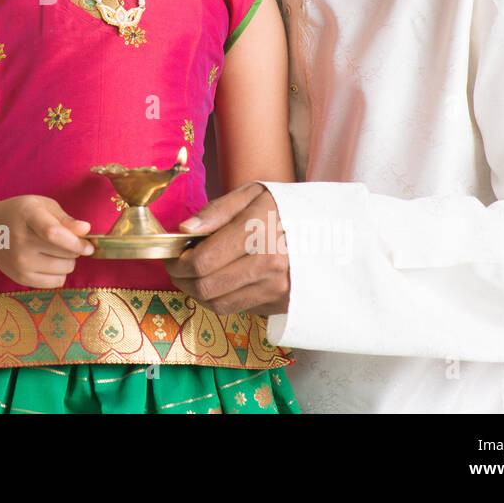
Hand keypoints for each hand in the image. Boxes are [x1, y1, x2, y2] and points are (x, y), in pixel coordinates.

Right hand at [0, 195, 92, 288]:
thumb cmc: (20, 213)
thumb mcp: (40, 205)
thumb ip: (65, 218)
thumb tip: (86, 230)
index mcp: (27, 216)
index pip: (53, 233)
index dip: (76, 241)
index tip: (89, 244)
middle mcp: (21, 241)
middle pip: (65, 252)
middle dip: (76, 248)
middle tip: (70, 241)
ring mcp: (20, 262)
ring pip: (65, 268)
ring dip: (68, 260)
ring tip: (56, 250)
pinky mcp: (20, 278)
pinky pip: (56, 282)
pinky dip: (60, 273)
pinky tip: (49, 262)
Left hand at [165, 183, 289, 315]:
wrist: (331, 230)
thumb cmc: (286, 207)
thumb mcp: (253, 194)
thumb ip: (216, 211)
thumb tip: (184, 230)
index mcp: (258, 231)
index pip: (202, 260)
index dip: (177, 262)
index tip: (172, 256)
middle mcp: (269, 264)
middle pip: (206, 286)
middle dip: (182, 280)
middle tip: (178, 268)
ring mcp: (277, 287)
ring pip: (219, 304)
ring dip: (197, 293)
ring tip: (194, 276)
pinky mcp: (282, 303)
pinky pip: (238, 308)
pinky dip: (220, 299)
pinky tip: (220, 282)